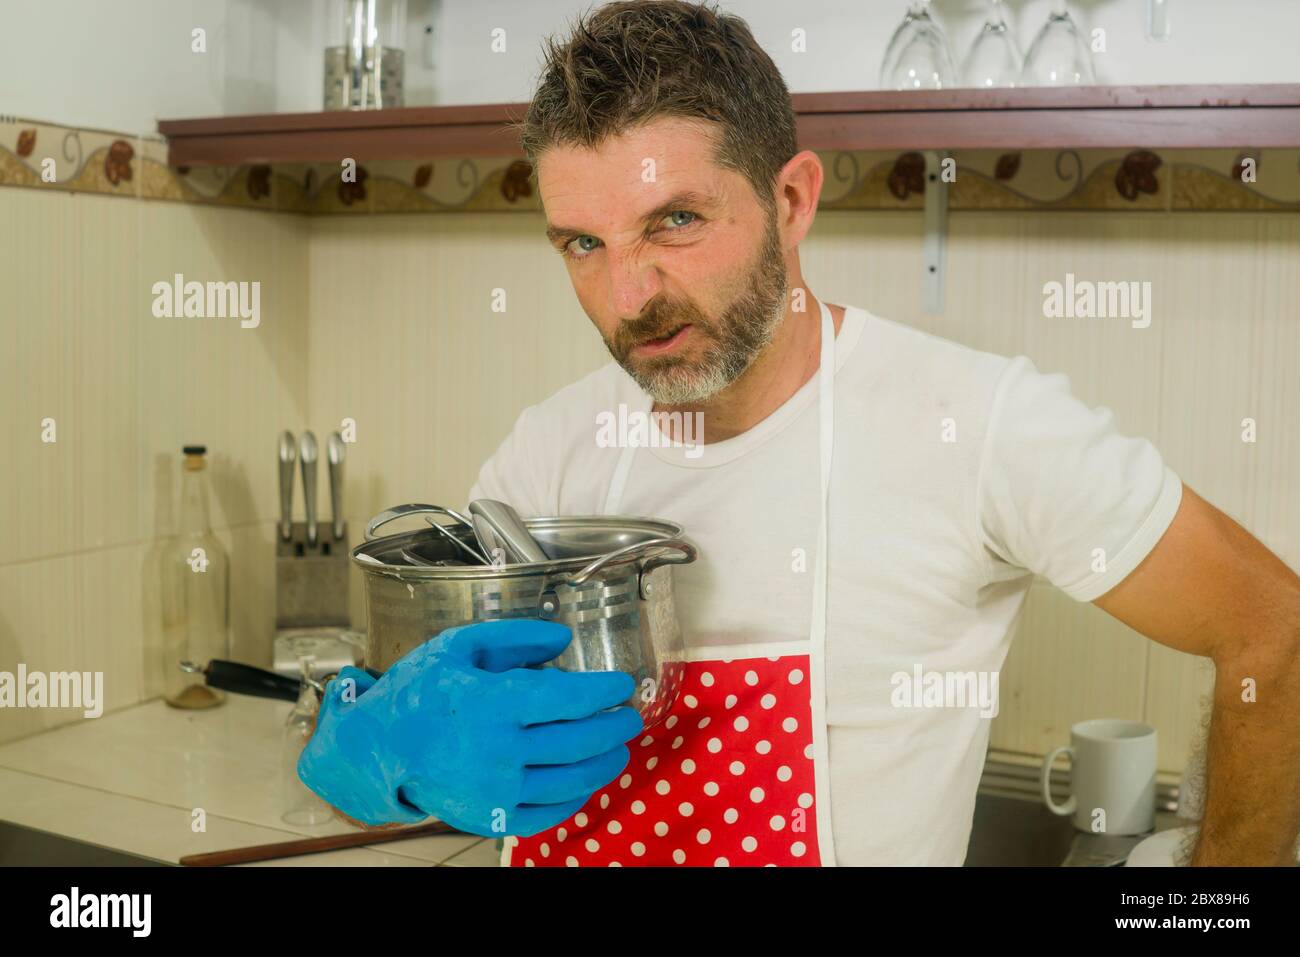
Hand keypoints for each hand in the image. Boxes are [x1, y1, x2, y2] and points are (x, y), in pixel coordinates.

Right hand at [298, 619, 640, 835]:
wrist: (376, 748)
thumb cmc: (418, 692)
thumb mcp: (458, 646)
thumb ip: (514, 637)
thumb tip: (562, 639)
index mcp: (493, 702)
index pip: (570, 697)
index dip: (606, 691)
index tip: (623, 684)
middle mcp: (499, 749)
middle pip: (580, 739)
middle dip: (616, 726)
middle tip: (630, 716)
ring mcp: (497, 789)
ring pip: (572, 778)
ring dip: (606, 762)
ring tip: (619, 748)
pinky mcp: (491, 817)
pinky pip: (547, 812)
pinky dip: (576, 797)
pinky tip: (586, 781)